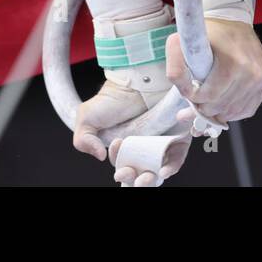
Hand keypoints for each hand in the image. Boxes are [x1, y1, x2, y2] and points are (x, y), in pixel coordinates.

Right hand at [72, 79, 189, 186]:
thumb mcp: (87, 119)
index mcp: (124, 151)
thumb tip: (99, 156)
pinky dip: (172, 166)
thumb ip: (84, 140)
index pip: (125, 169)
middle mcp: (143, 151)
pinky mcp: (177, 137)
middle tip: (130, 174)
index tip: (118, 166)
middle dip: (137, 181)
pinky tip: (164, 170)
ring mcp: (160, 145)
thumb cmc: (110, 99)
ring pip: (160, 170)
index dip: (122, 172)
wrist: (132, 80)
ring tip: (146, 176)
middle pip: (143, 175)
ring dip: (153, 179)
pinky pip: (177, 157)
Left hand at [166, 17, 261, 128]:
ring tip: (207, 101)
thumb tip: (183, 90)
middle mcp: (251, 71)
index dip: (195, 98)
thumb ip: (176, 66)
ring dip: (218, 112)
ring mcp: (260, 78)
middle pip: (222, 106)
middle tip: (197, 98)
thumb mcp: (183, 41)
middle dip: (205, 107)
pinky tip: (222, 102)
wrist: (233, 22)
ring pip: (234, 112)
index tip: (189, 92)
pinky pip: (247, 110)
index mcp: (232, 60)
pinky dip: (232, 112)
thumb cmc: (209, 33)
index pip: (211, 95)